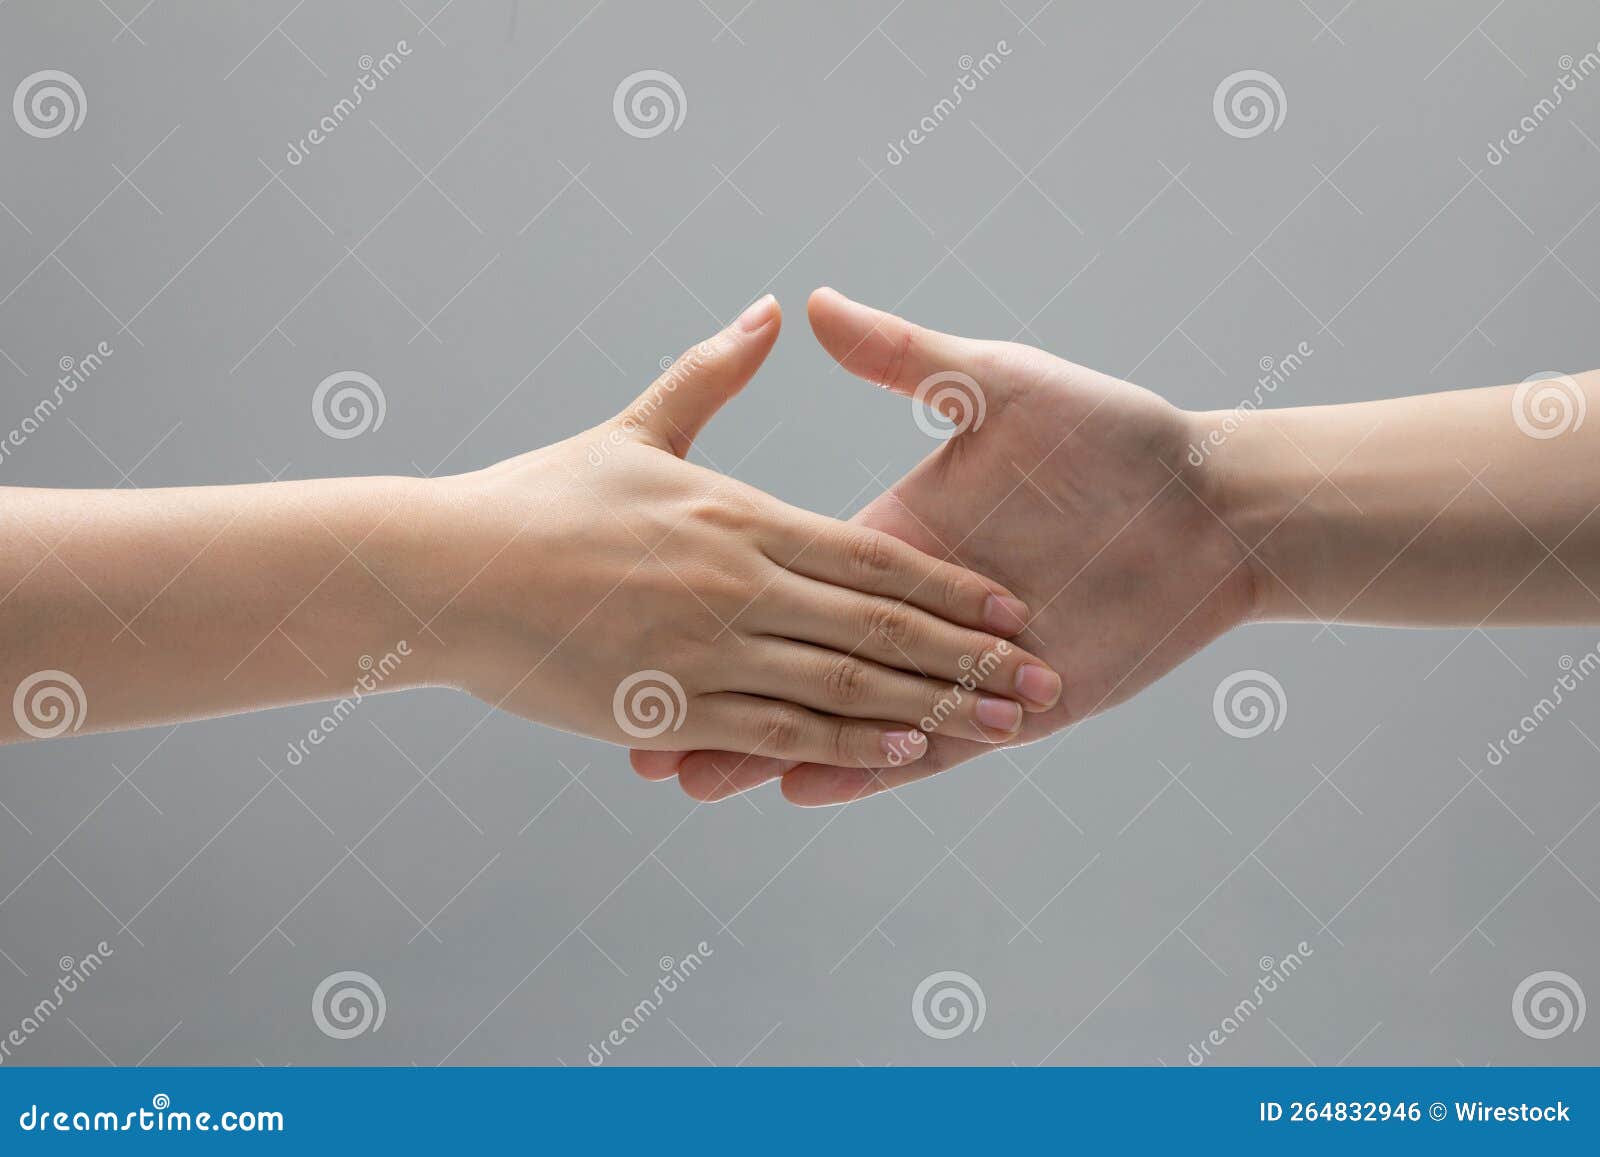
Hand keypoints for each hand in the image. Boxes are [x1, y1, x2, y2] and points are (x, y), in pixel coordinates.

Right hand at [427, 295, 1059, 765]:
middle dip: (965, 655)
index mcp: (739, 517)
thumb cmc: (536, 498)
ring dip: (928, 709)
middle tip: (1037, 676)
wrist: (441, 568)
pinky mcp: (667, 709)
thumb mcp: (635, 429)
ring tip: (997, 725)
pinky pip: (773, 734)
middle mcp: (737, 583)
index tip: (1009, 603)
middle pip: (877, 625)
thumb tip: (772, 307)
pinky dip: (842, 747)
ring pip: (842, 687)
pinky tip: (898, 756)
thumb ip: (711, 374)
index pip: (871, 556)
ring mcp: (704, 651)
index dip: (948, 584)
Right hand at [638, 288, 1255, 801]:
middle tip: (633, 728)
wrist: (1209, 506)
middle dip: (717, 697)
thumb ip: (904, 356)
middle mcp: (908, 611)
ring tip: (686, 778)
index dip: (713, 598)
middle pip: (792, 659)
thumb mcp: (995, 382)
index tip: (637, 613)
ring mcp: (952, 668)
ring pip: (841, 717)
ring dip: (764, 749)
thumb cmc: (1106, 436)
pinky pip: (919, 751)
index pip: (785, 576)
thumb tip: (812, 302)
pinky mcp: (1002, 713)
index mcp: (892, 534)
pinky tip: (797, 786)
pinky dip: (860, 767)